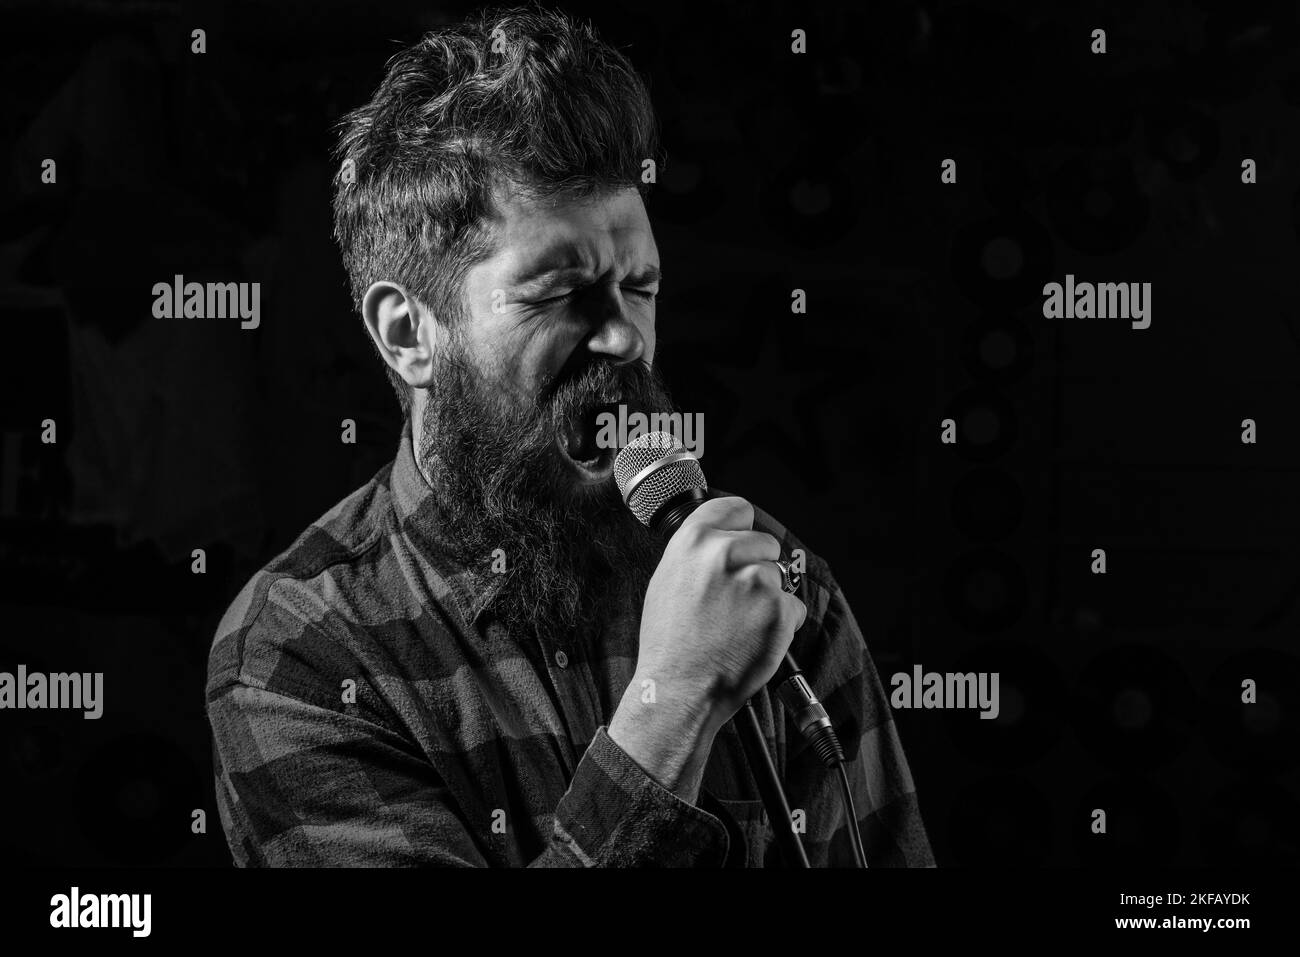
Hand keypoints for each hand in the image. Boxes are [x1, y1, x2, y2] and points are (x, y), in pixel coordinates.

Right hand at [608, 496, 806, 798]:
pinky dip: (782, 624)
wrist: (679, 691)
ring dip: (770, 597)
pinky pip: (793, 606)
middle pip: (765, 542)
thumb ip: (696, 553)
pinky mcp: (778, 609)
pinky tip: (754, 639)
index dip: (742, 529)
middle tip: (737, 601)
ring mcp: (755, 580)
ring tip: (741, 625)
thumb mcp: (667, 581)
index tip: (742, 543)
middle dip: (757, 567)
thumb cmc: (670, 644)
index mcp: (692, 542)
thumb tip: (723, 538)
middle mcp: (723, 554)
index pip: (736, 509)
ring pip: (779, 575)